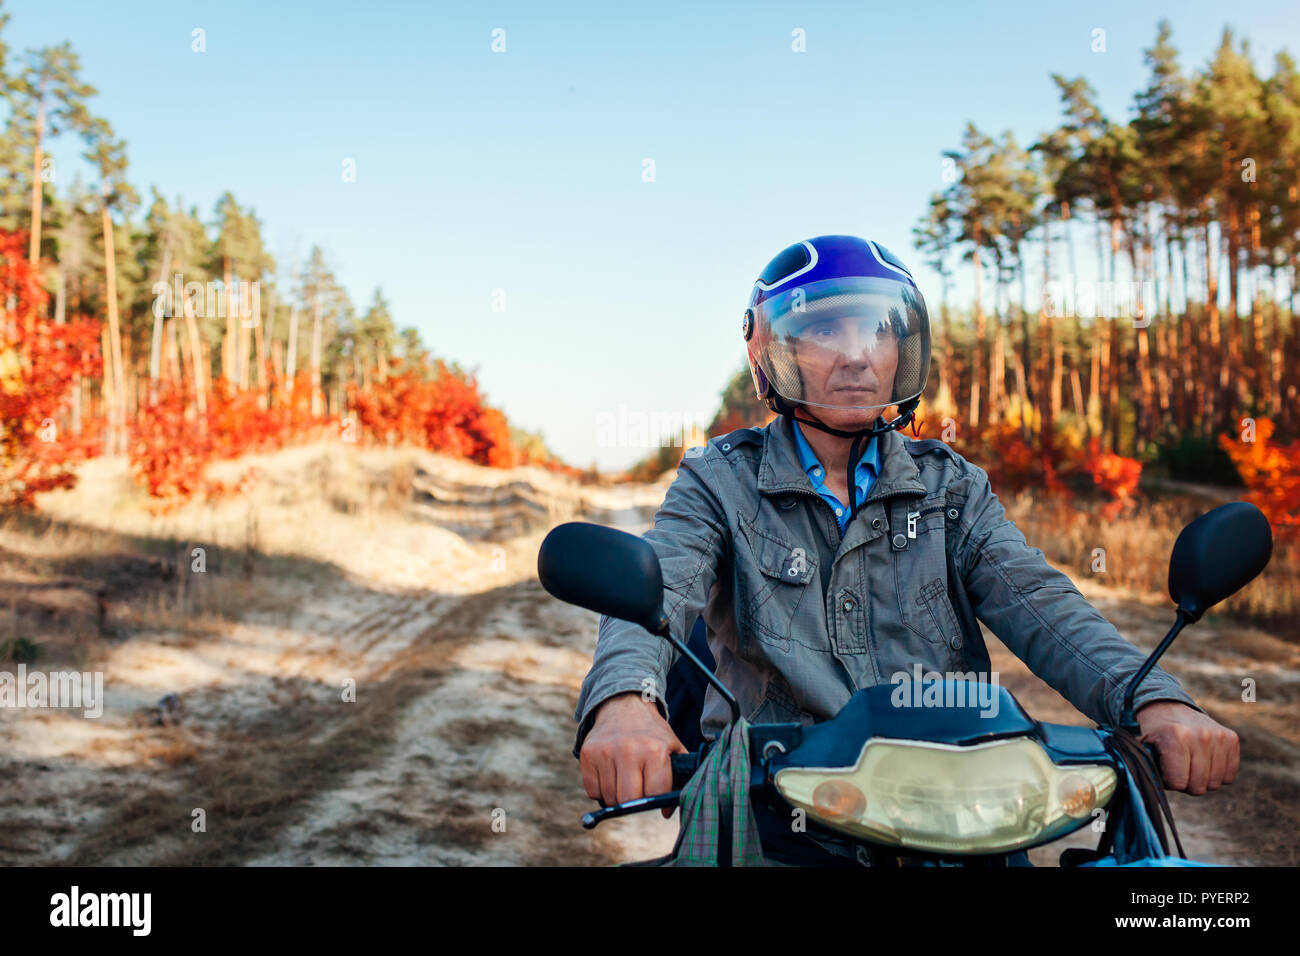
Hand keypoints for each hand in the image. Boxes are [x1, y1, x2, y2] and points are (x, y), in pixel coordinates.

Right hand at [580, 691, 686, 817]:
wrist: (624, 705)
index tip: (657, 799)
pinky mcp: (587, 753)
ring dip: (617, 797)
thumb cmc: (652, 733)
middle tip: (638, 791)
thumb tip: (668, 812)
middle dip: (635, 802)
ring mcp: (605, 752)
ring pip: (609, 798)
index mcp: (654, 750)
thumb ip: (679, 777)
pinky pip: (592, 791)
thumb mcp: (672, 747)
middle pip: (629, 800)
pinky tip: (609, 775)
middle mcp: (628, 750)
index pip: (655, 794)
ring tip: (624, 780)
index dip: (657, 801)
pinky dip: (600, 790)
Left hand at [1136, 700, 1239, 794]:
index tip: (1163, 768)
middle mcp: (1201, 735)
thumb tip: (1151, 791)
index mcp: (1176, 736)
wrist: (1165, 706)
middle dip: (1185, 783)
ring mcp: (1219, 736)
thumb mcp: (1139, 747)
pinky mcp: (1231, 738)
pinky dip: (1216, 773)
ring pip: (1215, 783)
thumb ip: (1145, 769)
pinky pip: (1229, 775)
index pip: (1179, 783)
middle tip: (1176, 767)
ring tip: (1188, 762)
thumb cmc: (1150, 731)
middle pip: (1199, 787)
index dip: (1169, 781)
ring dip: (1201, 779)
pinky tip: (1203, 760)